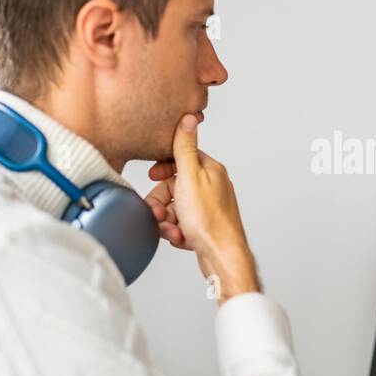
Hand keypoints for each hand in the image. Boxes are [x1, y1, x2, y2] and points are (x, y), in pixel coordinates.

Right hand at [144, 114, 259, 303]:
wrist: (222, 257)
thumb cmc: (209, 221)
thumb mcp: (190, 178)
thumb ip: (185, 148)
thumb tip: (188, 118)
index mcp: (211, 170)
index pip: (181, 158)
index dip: (163, 169)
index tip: (153, 177)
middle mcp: (212, 187)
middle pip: (174, 186)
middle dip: (162, 201)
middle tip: (160, 214)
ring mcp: (209, 208)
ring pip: (176, 207)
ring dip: (168, 220)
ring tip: (172, 231)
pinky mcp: (205, 227)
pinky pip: (182, 224)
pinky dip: (178, 231)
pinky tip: (182, 238)